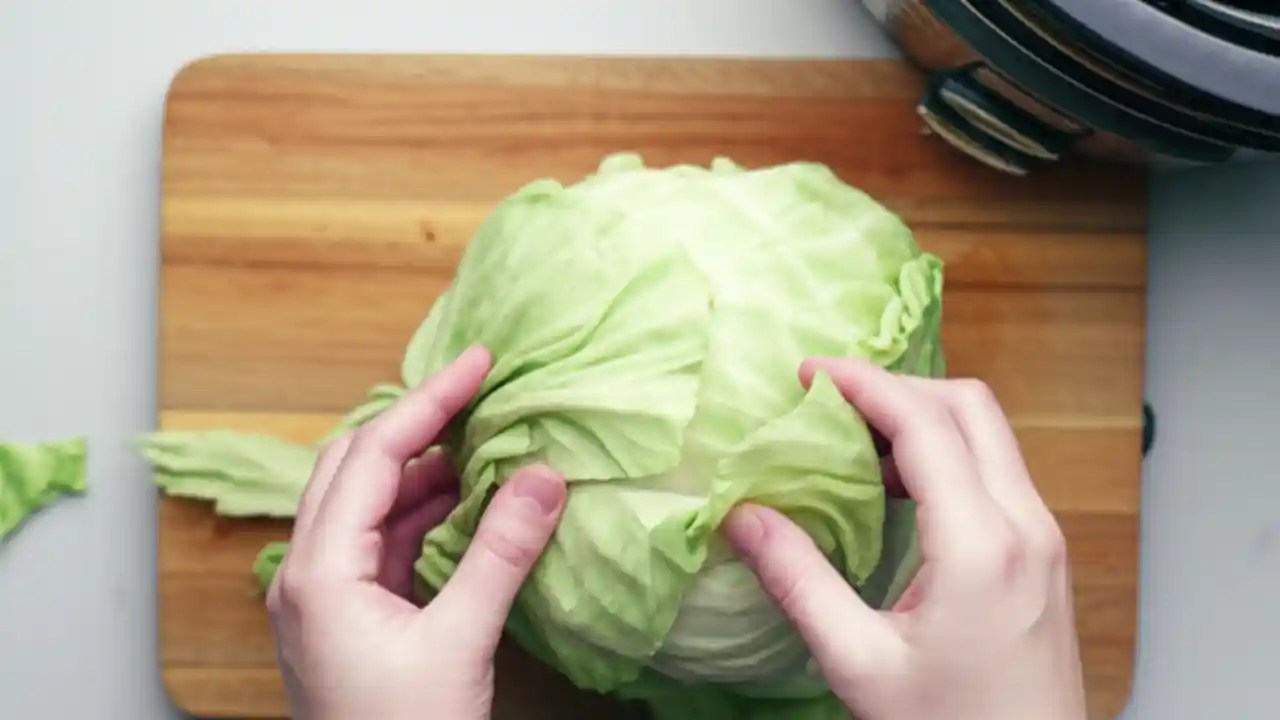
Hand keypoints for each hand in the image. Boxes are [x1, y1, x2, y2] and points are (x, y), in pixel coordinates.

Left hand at [265, 346, 566, 719]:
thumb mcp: (460, 644)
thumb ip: (500, 554)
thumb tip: (544, 477)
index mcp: (319, 572)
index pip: (371, 454)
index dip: (428, 401)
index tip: (478, 363)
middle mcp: (307, 574)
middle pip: (351, 465)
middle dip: (413, 423)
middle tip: (474, 392)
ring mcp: (324, 597)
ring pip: (363, 502)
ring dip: (420, 469)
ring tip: (481, 442)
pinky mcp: (348, 618)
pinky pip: (379, 542)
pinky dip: (420, 513)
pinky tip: (465, 502)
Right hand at [724, 357, 1085, 719]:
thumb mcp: (860, 663)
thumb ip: (799, 581)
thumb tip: (743, 517)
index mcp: (983, 546)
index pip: (925, 424)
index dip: (864, 384)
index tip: (809, 374)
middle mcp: (1028, 526)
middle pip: (970, 407)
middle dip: (897, 386)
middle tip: (830, 398)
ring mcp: (1045, 539)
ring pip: (989, 435)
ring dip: (924, 417)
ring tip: (854, 439)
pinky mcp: (1046, 556)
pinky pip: (998, 472)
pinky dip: (947, 453)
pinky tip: (899, 484)